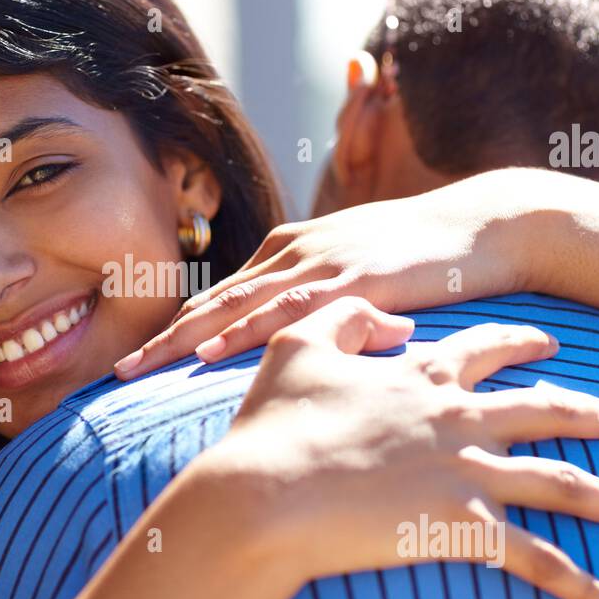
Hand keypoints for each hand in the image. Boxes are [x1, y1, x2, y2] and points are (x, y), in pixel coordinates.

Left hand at [115, 171, 530, 379]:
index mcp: (286, 254)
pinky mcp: (350, 278)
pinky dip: (243, 332)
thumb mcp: (357, 277)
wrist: (485, 225)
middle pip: (210, 305)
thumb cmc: (422, 257)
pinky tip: (210, 353)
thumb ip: (318, 304)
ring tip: (139, 370)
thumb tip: (293, 348)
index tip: (136, 365)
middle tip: (113, 373)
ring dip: (182, 341)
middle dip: (160, 340)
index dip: (173, 334)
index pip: (217, 302)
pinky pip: (286, 311)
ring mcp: (318, 264)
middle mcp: (290, 254)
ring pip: (234, 308)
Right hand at [201, 295, 598, 598]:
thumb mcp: (299, 345)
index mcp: (423, 375)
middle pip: (549, 411)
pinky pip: (536, 562)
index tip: (551, 342)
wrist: (265, 492)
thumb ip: (349, 319)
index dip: (521, 343)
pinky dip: (579, 585)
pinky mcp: (463, 528)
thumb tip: (394, 322)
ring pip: (563, 485)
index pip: (488, 349)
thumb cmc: (274, 422)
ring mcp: (467, 473)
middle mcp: (460, 420)